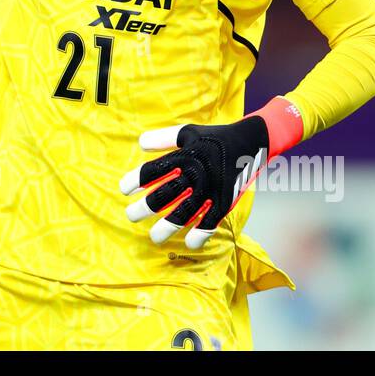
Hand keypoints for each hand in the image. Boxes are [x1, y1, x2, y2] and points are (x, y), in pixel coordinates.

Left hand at [119, 97, 301, 248]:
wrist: (250, 141)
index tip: (124, 190)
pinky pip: (210, 222)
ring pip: (184, 213)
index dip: (135, 181)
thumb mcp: (188, 132)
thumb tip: (140, 145)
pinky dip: (200, 235)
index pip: (152, 171)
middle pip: (164, 195)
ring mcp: (210, 189)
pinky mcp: (225, 201)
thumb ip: (164, 138)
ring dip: (167, 228)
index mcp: (184, 156)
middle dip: (144, 208)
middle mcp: (195, 174)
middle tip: (131, 215)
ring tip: (154, 237)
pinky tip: (188, 244)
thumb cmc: (214, 137)